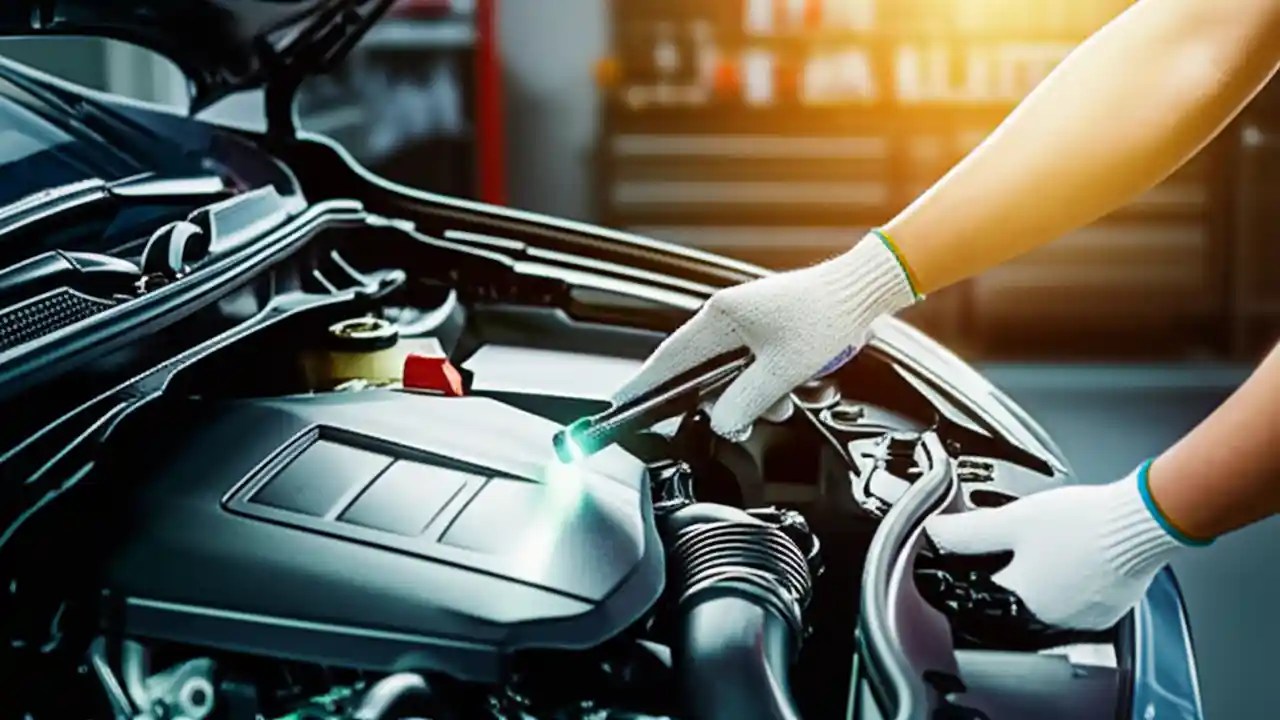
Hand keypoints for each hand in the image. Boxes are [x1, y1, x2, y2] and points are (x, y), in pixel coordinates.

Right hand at [613, 234, 917, 437]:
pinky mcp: (770, 331)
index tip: (626, 402)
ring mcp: (750, 323)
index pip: (671, 358)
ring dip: (754, 396)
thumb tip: (721, 422)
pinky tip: (790, 390)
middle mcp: (729, 317)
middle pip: (705, 373)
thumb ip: (745, 401)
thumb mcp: (782, 371)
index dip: (647, 384)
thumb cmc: (826, 316)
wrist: (863, 292)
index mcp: (721, 316)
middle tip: (742, 419)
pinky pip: (755, 367)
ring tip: (782, 402)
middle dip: (726, 401)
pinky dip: (768, 385)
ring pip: (733, 374)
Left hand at [925, 464, 1190, 630]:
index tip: (977, 553)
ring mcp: (1081, 618)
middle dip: (1011, 569)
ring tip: (1048, 546)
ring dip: (1041, 576)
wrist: (1141, 523)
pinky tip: (1073, 557)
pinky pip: (1076, 599)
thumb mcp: (1013, 519)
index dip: (975, 567)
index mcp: (1021, 600)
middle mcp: (1049, 618)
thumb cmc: (1082, 523)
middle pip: (1015, 595)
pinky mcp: (1105, 611)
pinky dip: (1069, 580)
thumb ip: (968, 531)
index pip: (982, 591)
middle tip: (1019, 542)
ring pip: (1046, 598)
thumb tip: (935, 532)